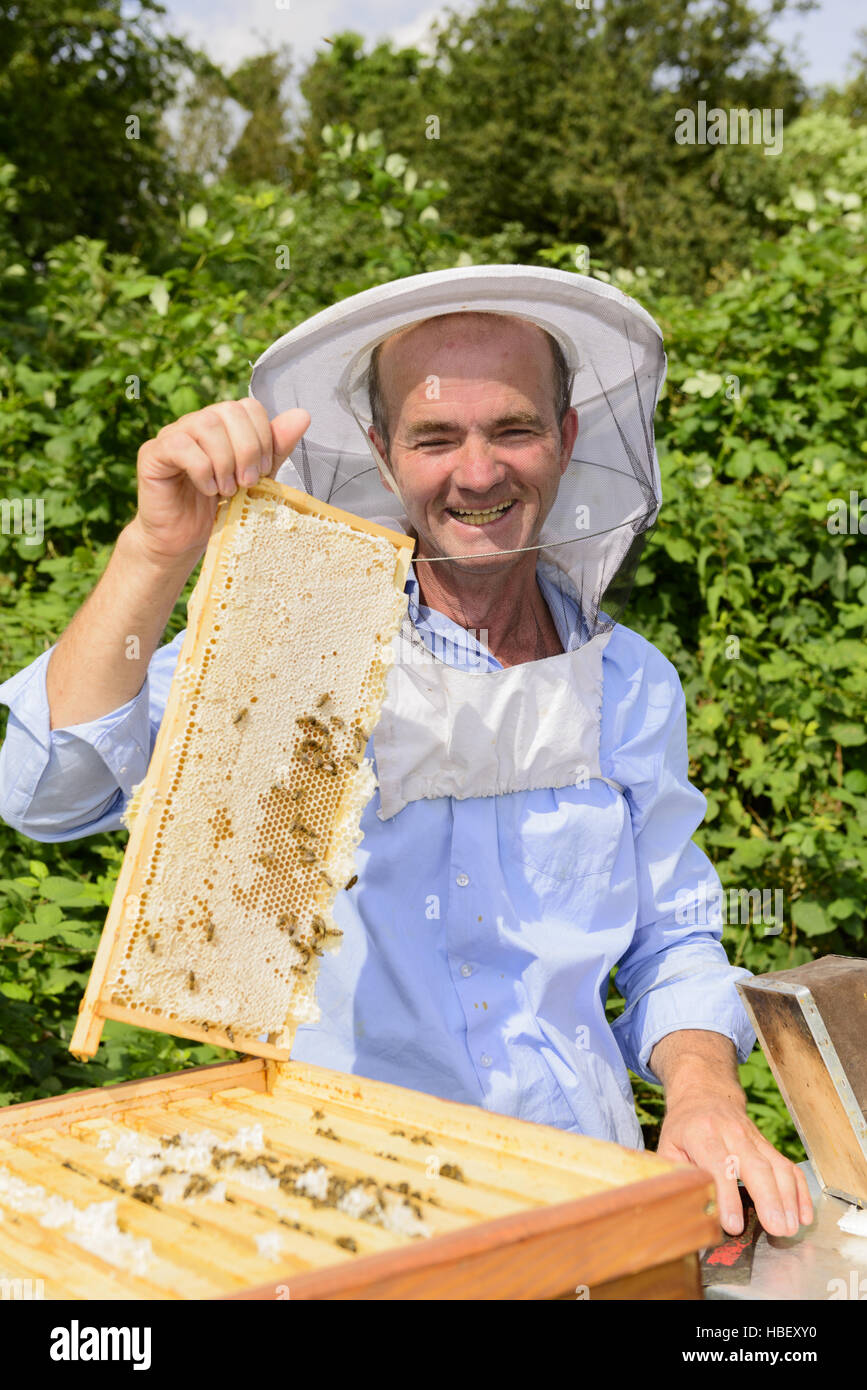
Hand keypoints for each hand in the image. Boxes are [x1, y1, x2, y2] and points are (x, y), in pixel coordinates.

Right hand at [133, 398, 309, 562]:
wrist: (184, 541)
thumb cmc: (218, 509)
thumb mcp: (256, 479)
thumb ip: (275, 448)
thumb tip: (302, 415)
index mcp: (222, 426)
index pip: (248, 406)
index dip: (262, 436)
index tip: (263, 471)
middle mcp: (196, 423)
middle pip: (228, 411)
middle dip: (247, 449)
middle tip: (247, 483)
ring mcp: (172, 435)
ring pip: (206, 425)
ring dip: (225, 462)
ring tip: (227, 490)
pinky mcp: (153, 453)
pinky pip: (181, 446)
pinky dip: (202, 470)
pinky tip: (208, 490)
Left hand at [657, 1091, 813, 1237]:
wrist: (705, 1094)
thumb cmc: (683, 1128)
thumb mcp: (668, 1145)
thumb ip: (676, 1173)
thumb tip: (683, 1207)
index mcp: (702, 1133)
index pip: (718, 1165)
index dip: (727, 1196)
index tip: (733, 1225)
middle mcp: (732, 1134)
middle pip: (755, 1165)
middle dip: (768, 1199)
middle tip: (777, 1229)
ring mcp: (754, 1138)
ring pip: (776, 1166)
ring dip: (787, 1198)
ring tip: (790, 1227)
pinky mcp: (768, 1145)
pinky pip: (788, 1166)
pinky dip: (800, 1190)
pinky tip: (804, 1214)